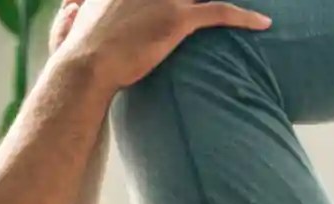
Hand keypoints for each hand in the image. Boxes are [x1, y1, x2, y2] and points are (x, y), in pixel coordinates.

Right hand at [50, 0, 271, 88]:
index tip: (174, 3)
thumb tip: (70, 7)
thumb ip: (77, 10)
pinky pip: (219, 11)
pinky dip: (244, 17)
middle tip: (199, 6)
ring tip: (257, 1)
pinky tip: (262, 23)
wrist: (85, 67)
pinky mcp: (176, 19)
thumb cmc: (75, 52)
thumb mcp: (72, 19)